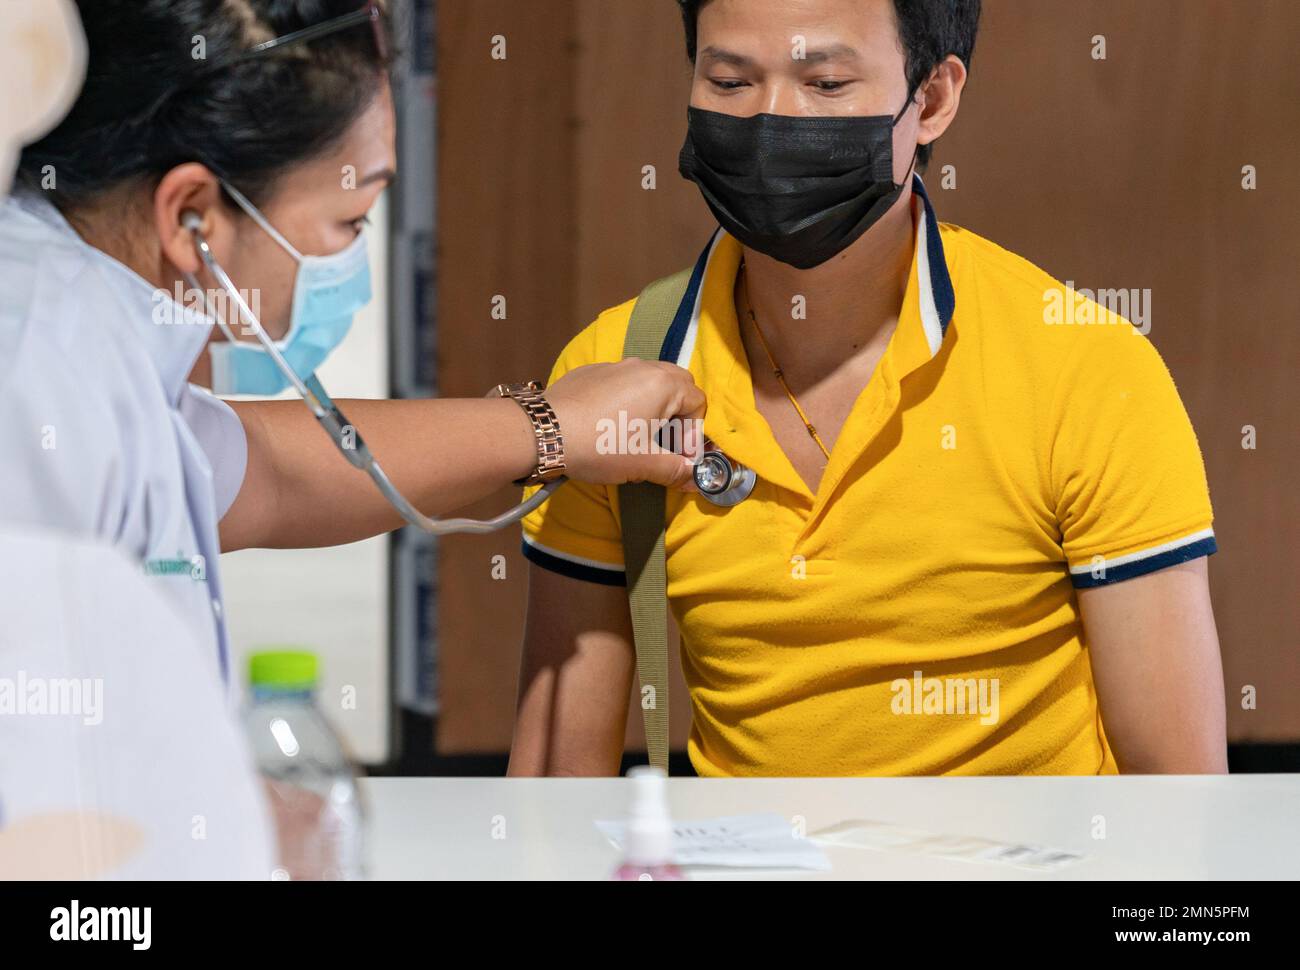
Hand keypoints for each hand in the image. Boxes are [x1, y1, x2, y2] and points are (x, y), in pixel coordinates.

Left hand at [546, 360, 706, 488]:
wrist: (543, 433)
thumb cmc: (600, 446)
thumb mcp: (643, 464)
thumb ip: (675, 470)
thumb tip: (693, 480)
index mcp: (663, 384)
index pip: (698, 403)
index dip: (694, 435)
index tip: (681, 459)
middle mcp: (642, 367)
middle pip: (677, 384)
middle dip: (679, 414)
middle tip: (666, 443)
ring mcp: (614, 366)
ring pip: (648, 381)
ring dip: (653, 406)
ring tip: (639, 436)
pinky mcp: (590, 372)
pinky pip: (620, 382)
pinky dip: (626, 400)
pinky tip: (609, 426)